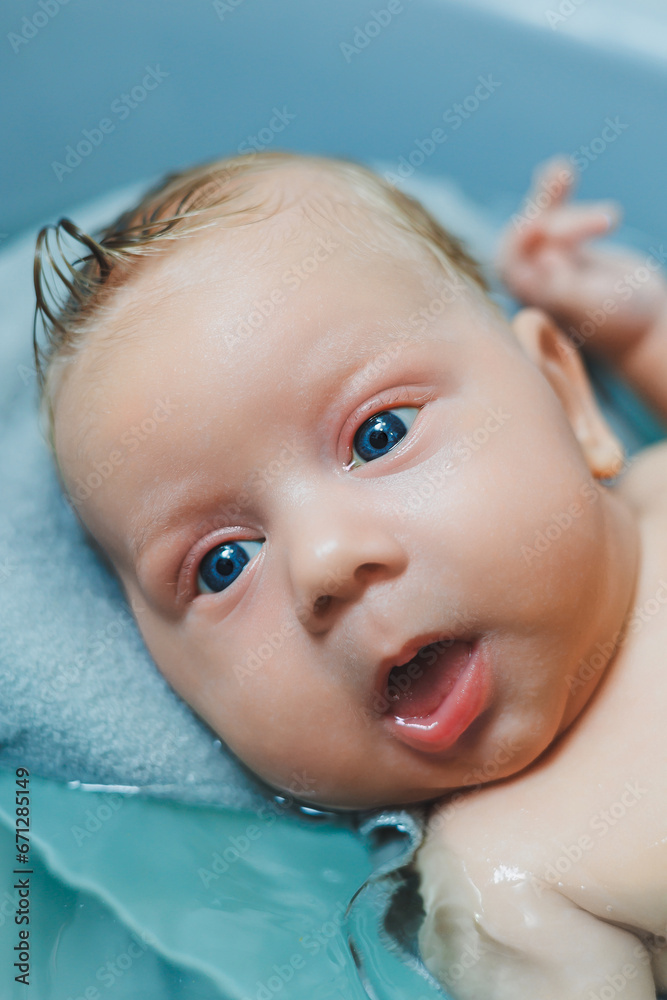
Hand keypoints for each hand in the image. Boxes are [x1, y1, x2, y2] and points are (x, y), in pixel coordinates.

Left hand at [495, 157, 666, 362]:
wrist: (647, 323)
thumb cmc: (622, 320)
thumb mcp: (596, 304)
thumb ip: (565, 288)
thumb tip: (543, 261)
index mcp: (529, 297)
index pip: (512, 260)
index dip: (522, 237)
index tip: (544, 221)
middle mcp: (532, 278)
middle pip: (525, 234)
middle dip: (550, 213)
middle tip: (604, 216)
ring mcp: (548, 260)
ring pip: (539, 218)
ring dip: (549, 194)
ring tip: (562, 171)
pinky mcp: (565, 246)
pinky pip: (554, 213)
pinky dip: (555, 191)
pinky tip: (561, 169)